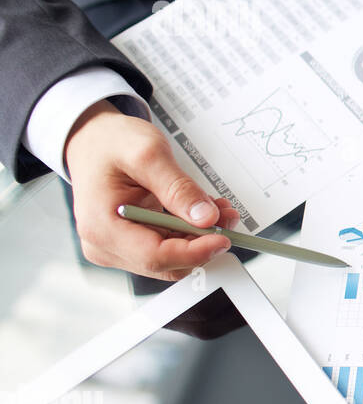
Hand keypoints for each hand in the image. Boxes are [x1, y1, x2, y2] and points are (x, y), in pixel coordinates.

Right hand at [64, 102, 239, 280]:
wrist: (94, 140)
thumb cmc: (111, 143)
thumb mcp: (148, 154)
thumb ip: (178, 187)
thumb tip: (205, 217)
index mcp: (101, 226)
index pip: (154, 256)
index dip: (194, 252)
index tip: (223, 238)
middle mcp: (104, 244)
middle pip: (166, 263)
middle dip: (202, 243)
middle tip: (227, 217)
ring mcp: (116, 247)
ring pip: (170, 259)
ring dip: (199, 238)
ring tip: (218, 209)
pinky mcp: (129, 244)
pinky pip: (167, 248)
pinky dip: (189, 234)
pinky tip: (201, 213)